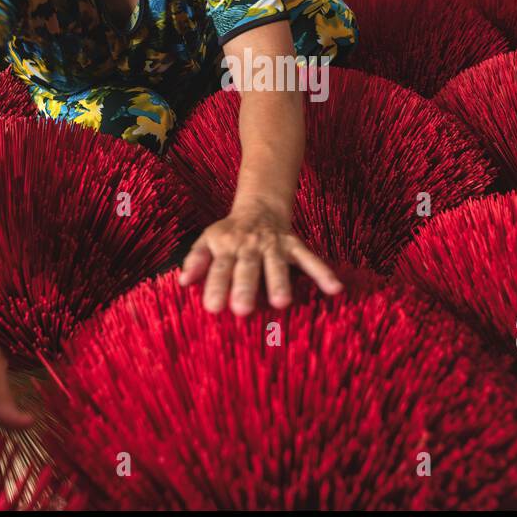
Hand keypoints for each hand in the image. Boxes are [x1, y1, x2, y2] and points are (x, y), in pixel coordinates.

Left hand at [179, 202, 341, 314]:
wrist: (260, 206)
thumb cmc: (230, 233)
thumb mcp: (208, 240)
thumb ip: (196, 260)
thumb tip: (182, 283)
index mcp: (226, 246)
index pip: (220, 268)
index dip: (215, 286)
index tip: (212, 308)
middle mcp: (250, 246)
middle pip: (247, 267)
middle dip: (245, 287)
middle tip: (241, 310)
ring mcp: (274, 245)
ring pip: (277, 265)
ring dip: (280, 282)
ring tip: (282, 303)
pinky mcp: (294, 245)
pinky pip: (310, 259)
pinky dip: (322, 273)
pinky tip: (334, 289)